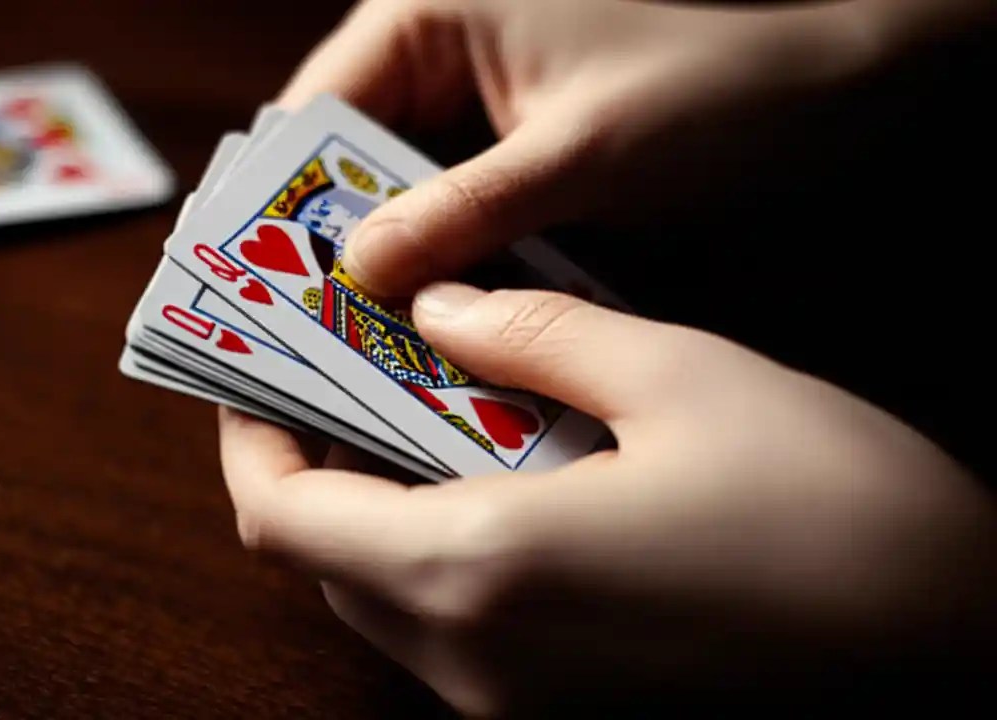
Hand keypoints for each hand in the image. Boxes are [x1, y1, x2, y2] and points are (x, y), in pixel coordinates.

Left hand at [220, 283, 996, 714]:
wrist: (967, 669)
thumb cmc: (847, 523)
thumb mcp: (689, 380)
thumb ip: (539, 337)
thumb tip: (440, 309)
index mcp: (482, 572)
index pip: (280, 517)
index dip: (251, 439)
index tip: (261, 372)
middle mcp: (478, 664)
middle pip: (326, 559)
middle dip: (322, 462)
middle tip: (360, 372)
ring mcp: (519, 713)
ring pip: (389, 600)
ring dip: (387, 507)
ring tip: (441, 411)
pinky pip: (461, 636)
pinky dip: (450, 556)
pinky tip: (517, 485)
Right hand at [280, 0, 996, 297]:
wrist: (834, 85)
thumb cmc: (715, 82)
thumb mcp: (580, 152)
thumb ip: (462, 211)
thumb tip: (360, 271)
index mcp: (435, 14)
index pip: (318, 108)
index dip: (279, 196)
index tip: (247, 278)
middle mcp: (445, 51)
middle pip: (351, 156)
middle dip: (333, 240)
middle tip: (300, 333)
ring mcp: (484, 104)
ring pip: (402, 191)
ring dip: (390, 262)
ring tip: (358, 345)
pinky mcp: (522, 151)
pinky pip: (459, 211)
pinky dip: (449, 263)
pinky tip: (436, 326)